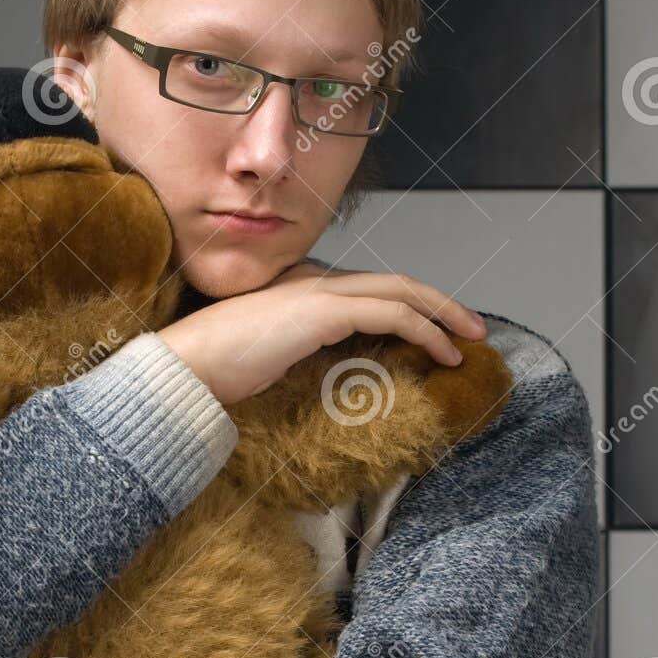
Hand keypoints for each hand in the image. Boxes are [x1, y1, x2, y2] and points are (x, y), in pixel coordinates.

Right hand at [158, 260, 487, 405]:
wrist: (185, 367)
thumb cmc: (213, 372)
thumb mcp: (268, 362)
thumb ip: (299, 356)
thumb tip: (326, 377)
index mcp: (299, 290)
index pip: (367, 291)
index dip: (407, 306)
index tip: (434, 332)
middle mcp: (312, 280)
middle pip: (392, 282)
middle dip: (438, 302)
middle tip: (472, 327)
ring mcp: (318, 290)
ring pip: (400, 290)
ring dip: (442, 313)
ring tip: (471, 338)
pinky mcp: (323, 309)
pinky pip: (391, 312)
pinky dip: (425, 329)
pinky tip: (444, 353)